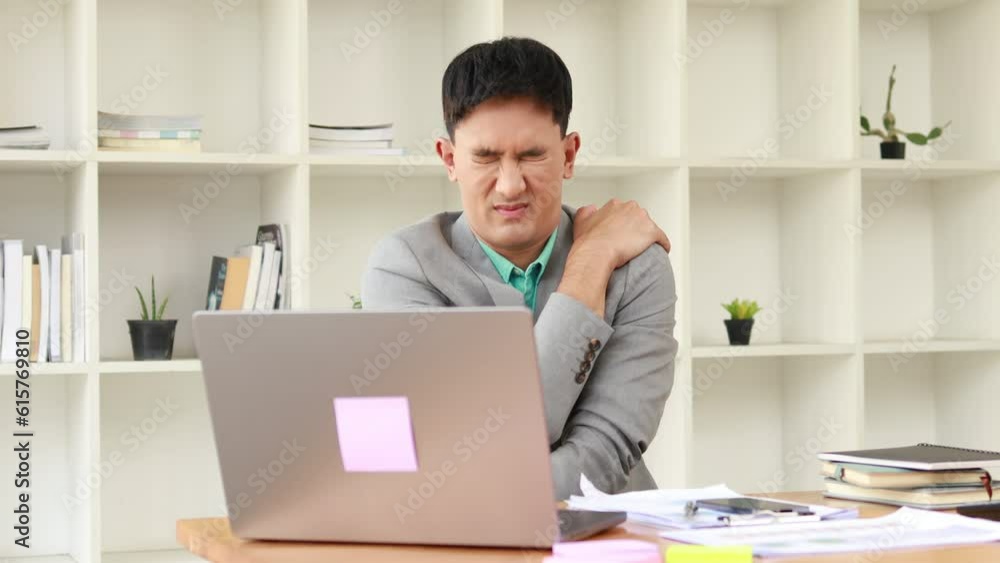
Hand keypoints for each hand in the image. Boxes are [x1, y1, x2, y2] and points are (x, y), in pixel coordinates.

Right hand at [556, 200, 669, 318]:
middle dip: (636, 229)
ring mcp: (643, 219)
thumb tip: (592, 208)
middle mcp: (630, 208)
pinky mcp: (653, 232)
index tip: (621, 234)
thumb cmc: (589, 242)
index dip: (624, 224)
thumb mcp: (581, 221)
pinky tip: (660, 251)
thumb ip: (586, 211)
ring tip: (641, 249)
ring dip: (647, 237)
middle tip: (630, 243)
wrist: (596, 254)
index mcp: (615, 205)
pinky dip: (662, 245)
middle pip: (639, 217)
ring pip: (650, 227)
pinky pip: (662, 239)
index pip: (625, 212)